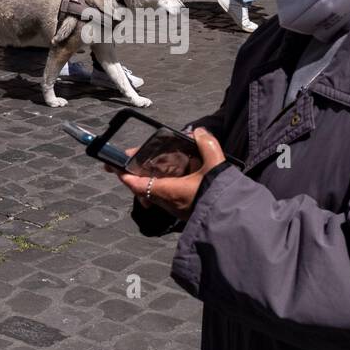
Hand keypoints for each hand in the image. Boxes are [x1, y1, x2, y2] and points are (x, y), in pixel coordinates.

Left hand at [107, 128, 226, 220]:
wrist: (233, 217)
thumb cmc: (220, 192)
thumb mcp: (215, 164)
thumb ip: (206, 144)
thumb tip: (198, 132)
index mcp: (170, 191)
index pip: (139, 185)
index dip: (126, 177)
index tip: (116, 169)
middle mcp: (169, 203)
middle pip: (143, 191)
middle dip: (134, 179)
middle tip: (126, 168)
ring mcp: (175, 210)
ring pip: (153, 197)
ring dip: (147, 185)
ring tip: (145, 173)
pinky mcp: (184, 213)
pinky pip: (165, 200)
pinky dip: (160, 190)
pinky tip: (170, 181)